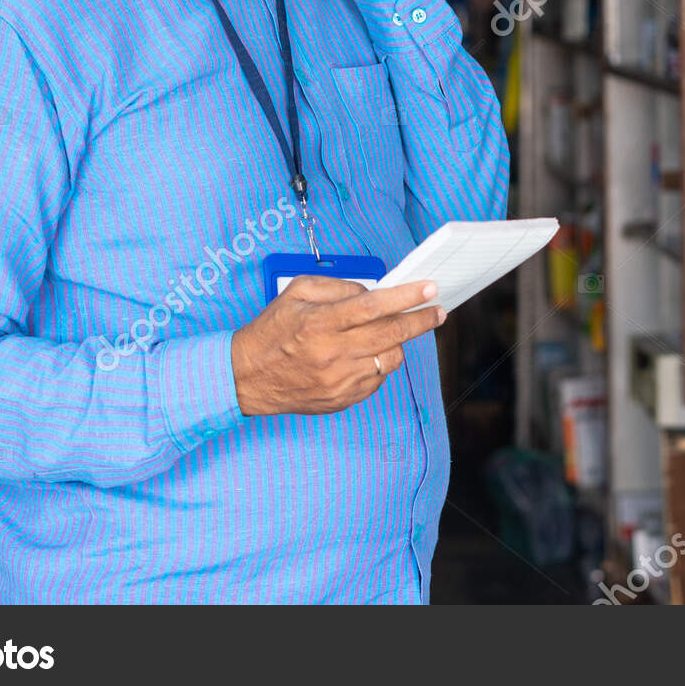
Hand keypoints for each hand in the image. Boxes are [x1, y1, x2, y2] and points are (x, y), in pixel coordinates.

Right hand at [229, 276, 444, 415]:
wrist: (247, 377)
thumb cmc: (271, 331)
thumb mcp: (296, 293)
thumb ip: (337, 286)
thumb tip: (373, 292)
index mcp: (320, 323)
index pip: (373, 307)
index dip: (406, 297)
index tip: (429, 289)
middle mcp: (332, 354)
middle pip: (391, 335)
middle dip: (420, 320)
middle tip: (437, 311)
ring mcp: (339, 381)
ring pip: (389, 359)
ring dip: (397, 342)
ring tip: (388, 332)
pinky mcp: (342, 399)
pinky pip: (377, 379)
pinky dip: (379, 363)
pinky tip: (366, 354)